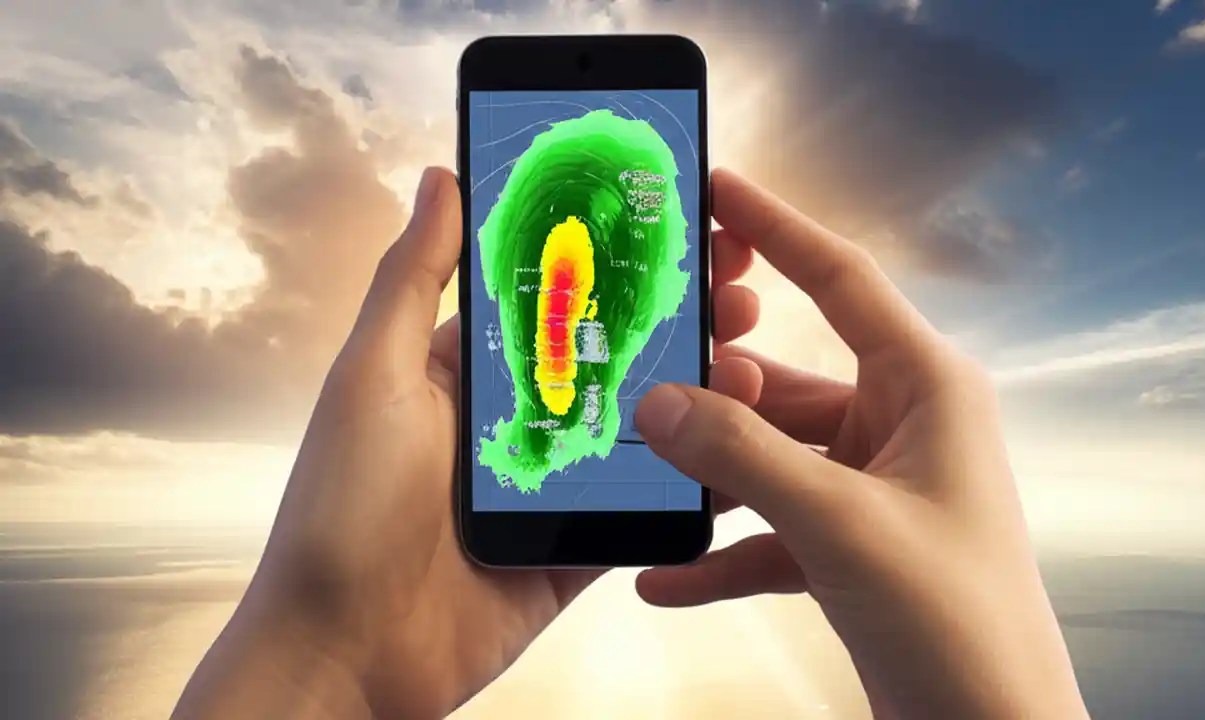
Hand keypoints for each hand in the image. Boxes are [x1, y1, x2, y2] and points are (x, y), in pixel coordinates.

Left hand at [173, 167, 763, 718]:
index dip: (615, 258)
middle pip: (610, 354)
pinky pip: (644, 503)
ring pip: (640, 423)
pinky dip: (692, 474)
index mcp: (464, 371)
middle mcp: (512, 419)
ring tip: (748, 356)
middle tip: (737, 288)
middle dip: (675, 317)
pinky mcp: (576, 545)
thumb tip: (442, 178)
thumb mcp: (374, 376)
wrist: (348, 654)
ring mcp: (550, 483)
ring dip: (697, 388)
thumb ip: (414, 278)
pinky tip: (740, 441)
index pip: (554, 296)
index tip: (673, 221)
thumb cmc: (342, 508)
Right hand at [634, 170, 1088, 719]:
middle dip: (717, 390)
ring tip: (645, 479)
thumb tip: (659, 401)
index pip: (842, 280)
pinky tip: (665, 577)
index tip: (719, 190)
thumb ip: (744, 455)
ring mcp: (874, 488)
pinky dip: (722, 552)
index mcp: (927, 387)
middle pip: (787, 382)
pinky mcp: (852, 546)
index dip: (779, 228)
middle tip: (646, 373)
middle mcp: (901, 425)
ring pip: (770, 456)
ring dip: (712, 475)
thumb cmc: (958, 622)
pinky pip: (770, 531)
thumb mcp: (840, 524)